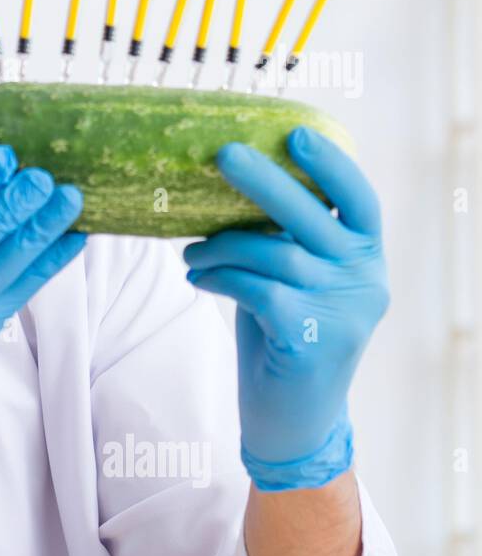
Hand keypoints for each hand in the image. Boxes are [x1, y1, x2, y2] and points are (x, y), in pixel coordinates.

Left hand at [182, 126, 389, 491]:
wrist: (292, 420)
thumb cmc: (282, 337)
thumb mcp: (292, 281)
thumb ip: (282, 240)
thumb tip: (227, 184)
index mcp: (365, 257)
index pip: (360, 199)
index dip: (332, 164)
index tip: (295, 134)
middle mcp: (365, 280)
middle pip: (311, 218)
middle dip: (263, 182)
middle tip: (221, 154)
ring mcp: (344, 313)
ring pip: (273, 255)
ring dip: (220, 246)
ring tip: (190, 254)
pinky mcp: (312, 341)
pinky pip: (256, 290)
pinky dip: (220, 278)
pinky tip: (197, 279)